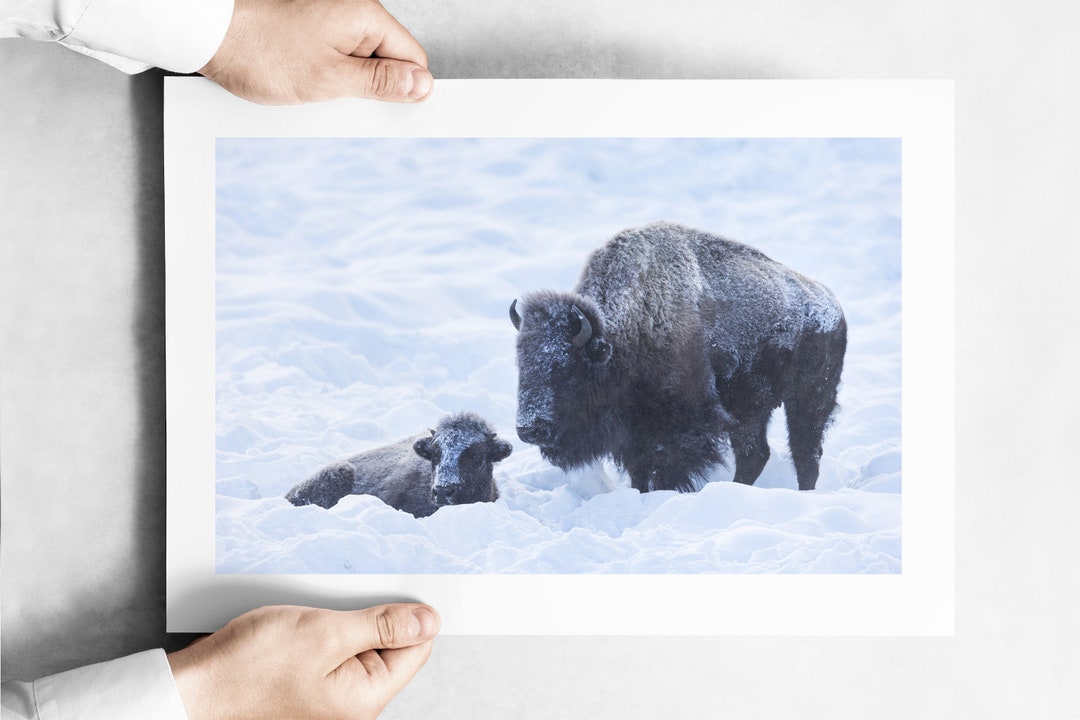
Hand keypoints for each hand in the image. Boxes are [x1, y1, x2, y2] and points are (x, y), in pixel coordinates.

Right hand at [167, 603, 439, 719]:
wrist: (193, 691)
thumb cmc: (248, 669)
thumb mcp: (325, 635)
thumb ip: (383, 627)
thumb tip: (429, 620)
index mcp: (365, 699)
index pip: (415, 649)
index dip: (407, 615)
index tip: (392, 590)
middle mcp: (351, 706)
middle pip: (389, 648)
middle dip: (370, 618)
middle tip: (338, 605)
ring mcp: (329, 699)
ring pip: (357, 647)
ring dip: (342, 624)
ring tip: (310, 618)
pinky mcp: (308, 688)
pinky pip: (331, 654)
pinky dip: (321, 634)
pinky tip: (298, 627)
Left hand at [199, 0, 433, 104]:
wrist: (210, 37)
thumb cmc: (261, 51)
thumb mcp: (331, 78)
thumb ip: (381, 82)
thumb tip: (422, 85)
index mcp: (364, 16)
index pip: (412, 56)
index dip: (405, 88)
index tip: (390, 109)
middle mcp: (351, 12)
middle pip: (388, 60)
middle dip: (374, 88)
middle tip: (346, 103)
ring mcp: (331, 22)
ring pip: (361, 63)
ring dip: (348, 86)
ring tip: (319, 93)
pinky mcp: (313, 33)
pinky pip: (338, 61)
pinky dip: (329, 79)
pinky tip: (309, 88)